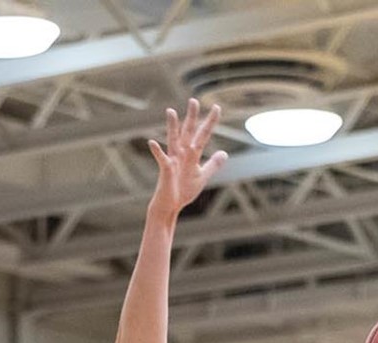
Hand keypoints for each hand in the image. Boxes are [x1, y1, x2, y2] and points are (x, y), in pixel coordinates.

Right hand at [148, 98, 226, 217]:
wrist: (171, 206)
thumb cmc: (184, 191)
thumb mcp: (202, 176)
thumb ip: (213, 164)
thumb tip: (224, 153)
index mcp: (191, 154)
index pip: (203, 135)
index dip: (210, 122)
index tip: (217, 108)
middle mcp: (182, 154)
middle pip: (188, 132)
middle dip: (192, 117)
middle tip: (194, 100)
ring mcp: (173, 160)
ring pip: (173, 140)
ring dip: (172, 127)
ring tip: (171, 112)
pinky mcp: (166, 170)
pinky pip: (162, 159)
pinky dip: (157, 151)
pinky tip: (152, 142)